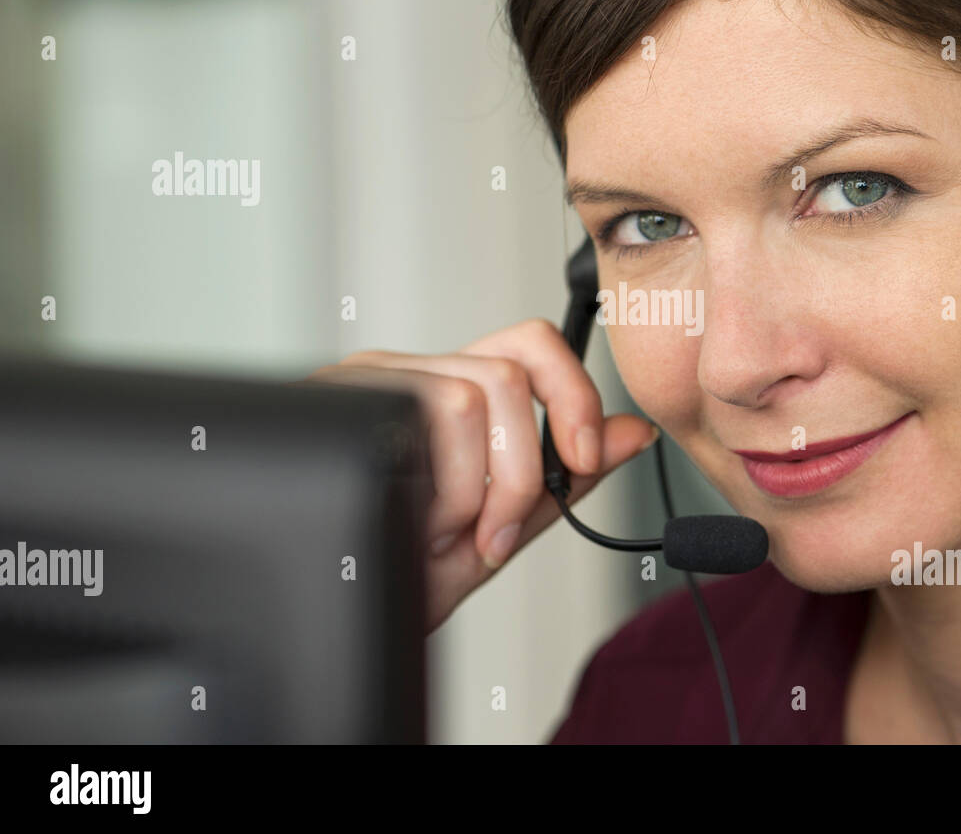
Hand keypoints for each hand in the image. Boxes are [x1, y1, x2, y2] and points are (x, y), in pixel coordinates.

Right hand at [303, 318, 658, 633]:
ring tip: (442, 536)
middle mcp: (408, 375)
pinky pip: (420, 421)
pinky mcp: (333, 404)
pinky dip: (439, 493)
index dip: (574, 393)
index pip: (531, 343)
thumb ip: (564, 477)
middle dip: (522, 472)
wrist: (327, 616)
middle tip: (492, 534)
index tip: (583, 459)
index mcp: (451, 392)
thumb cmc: (403, 576)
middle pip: (509, 375)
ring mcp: (365, 384)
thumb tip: (633, 432)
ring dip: (476, 490)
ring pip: (468, 397)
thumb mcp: (499, 528)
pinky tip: (414, 527)